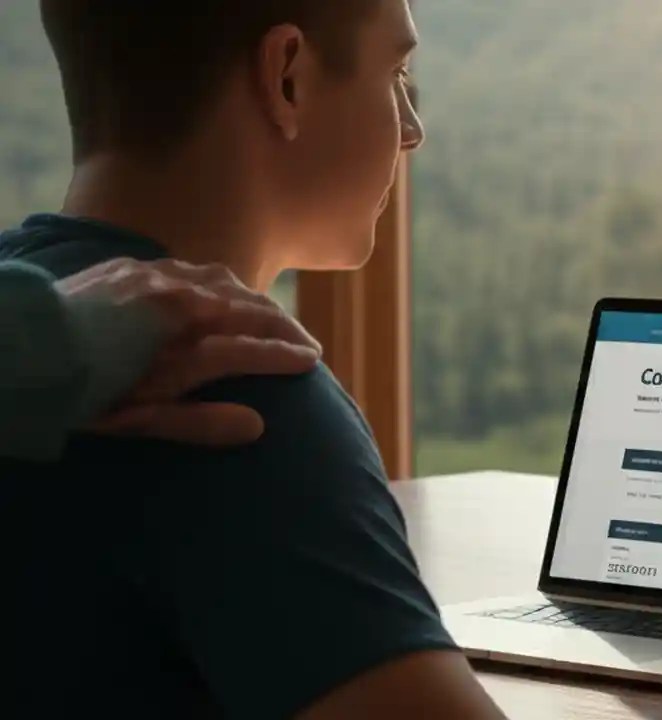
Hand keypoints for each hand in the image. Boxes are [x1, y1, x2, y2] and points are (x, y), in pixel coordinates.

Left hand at [56, 258, 321, 445]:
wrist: (18, 351)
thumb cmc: (78, 395)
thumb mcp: (136, 419)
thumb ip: (200, 423)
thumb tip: (258, 427)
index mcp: (183, 337)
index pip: (250, 345)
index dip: (284, 355)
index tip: (313, 364)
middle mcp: (176, 298)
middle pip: (245, 306)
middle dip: (281, 325)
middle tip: (306, 343)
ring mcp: (153, 277)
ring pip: (221, 280)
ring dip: (253, 299)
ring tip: (271, 317)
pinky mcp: (129, 268)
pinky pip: (189, 268)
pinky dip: (218, 282)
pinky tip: (218, 292)